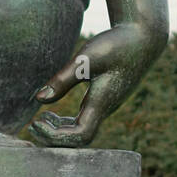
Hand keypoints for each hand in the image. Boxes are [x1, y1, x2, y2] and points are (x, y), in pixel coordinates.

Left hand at [28, 22, 166, 147]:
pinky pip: (85, 120)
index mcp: (102, 102)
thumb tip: (39, 100)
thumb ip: (62, 80)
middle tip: (32, 126)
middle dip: (54, 137)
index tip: (36, 121)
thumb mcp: (85, 59)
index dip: (56, 135)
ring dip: (59, 130)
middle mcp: (106, 108)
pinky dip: (66, 122)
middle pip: (80, 138)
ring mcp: (106, 105)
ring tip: (39, 120)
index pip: (80, 135)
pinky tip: (51, 113)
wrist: (144, 37)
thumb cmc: (116, 44)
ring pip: (82, 130)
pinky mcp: (105, 99)